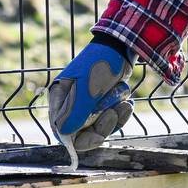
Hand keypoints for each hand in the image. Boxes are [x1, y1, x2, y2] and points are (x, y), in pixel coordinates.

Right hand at [47, 38, 134, 158]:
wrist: (120, 48)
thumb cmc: (100, 65)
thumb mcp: (87, 89)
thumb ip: (76, 112)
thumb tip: (64, 134)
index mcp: (60, 100)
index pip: (63, 132)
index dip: (80, 139)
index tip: (98, 137)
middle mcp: (71, 105)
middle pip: (85, 132)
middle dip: (103, 125)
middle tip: (114, 112)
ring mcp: (87, 105)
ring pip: (101, 127)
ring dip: (115, 117)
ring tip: (124, 103)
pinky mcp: (102, 104)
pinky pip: (112, 119)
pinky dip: (121, 113)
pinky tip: (127, 103)